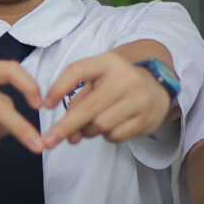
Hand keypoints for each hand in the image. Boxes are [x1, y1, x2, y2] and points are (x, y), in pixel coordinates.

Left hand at [41, 49, 175, 145]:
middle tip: (48, 141)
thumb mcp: (98, 81)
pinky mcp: (146, 119)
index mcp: (108, 62)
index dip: (58, 88)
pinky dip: (106, 136)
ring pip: (100, 125)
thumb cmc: (117, 85)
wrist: (157, 89)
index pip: (77, 71)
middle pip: (88, 107)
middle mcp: (125, 78)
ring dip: (88, 130)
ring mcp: (138, 99)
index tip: (46, 105)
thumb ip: (79, 101)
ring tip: (92, 124)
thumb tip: (68, 134)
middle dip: (65, 127)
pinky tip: (111, 125)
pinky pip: (114, 135)